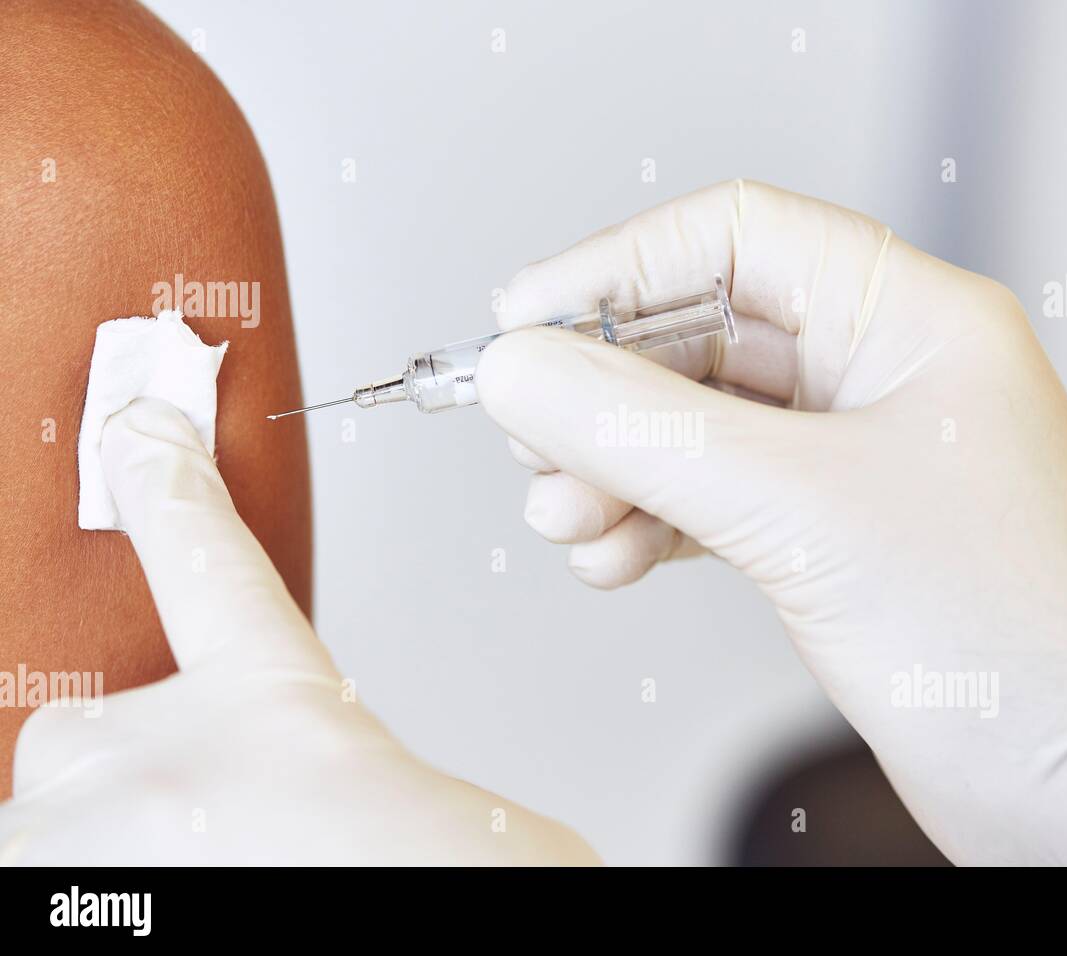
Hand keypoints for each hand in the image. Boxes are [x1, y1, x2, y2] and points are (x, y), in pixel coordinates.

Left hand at [0, 398, 595, 864]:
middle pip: (78, 735)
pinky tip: (180, 881)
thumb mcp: (410, 799)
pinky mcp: (53, 894)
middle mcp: (165, 760)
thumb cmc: (426, 870)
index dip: (168, 486)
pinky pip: (42, 873)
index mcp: (280, 705)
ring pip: (43, 827)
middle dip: (119, 778)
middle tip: (211, 831)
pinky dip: (95, 879)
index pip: (208, 555)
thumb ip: (334, 757)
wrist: (427, 925)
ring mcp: (88, 837)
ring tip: (213, 867)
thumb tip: (300, 785)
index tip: (137, 428)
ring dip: (103, 849)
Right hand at [475, 180, 1066, 864]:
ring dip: (617, 465)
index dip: (618, 265)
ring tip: (566, 519)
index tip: (526, 316)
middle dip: (606, 390)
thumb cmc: (1001, 636)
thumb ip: (641, 430)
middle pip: (701, 334)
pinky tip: (611, 554)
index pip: (736, 237)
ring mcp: (857, 452)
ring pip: (698, 423)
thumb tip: (523, 370)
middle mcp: (885, 370)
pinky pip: (714, 492)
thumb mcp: (792, 510)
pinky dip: (652, 517)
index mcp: (912, 318)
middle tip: (533, 436)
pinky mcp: (834, 527)